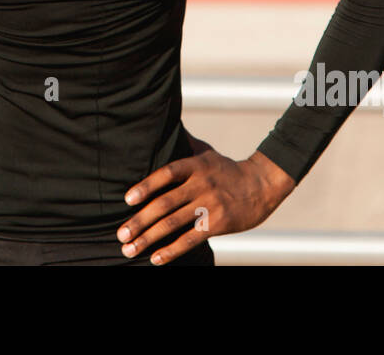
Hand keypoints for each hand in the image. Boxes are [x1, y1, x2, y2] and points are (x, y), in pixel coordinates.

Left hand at [117, 133, 295, 264]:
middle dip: (139, 221)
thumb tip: (165, 124)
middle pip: (164, 203)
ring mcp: (210, 205)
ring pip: (173, 223)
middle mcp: (200, 185)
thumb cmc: (228, 169)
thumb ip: (185, 144)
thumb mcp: (207, 153)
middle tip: (120, 235)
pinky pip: (190, 239)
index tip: (127, 199)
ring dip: (148, 238)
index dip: (146, 186)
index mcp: (195, 166)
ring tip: (129, 249)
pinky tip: (156, 258)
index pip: (166, 174)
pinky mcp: (218, 224)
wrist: (262, 185)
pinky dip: (171, 250)